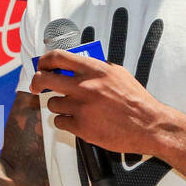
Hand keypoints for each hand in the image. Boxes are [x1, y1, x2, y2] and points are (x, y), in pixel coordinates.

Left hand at [29, 50, 172, 154]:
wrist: (148, 125)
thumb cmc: (135, 100)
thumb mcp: (117, 74)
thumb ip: (94, 69)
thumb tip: (73, 66)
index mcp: (94, 70)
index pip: (57, 57)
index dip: (44, 61)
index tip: (41, 66)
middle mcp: (84, 87)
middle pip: (45, 79)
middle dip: (37, 83)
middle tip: (38, 87)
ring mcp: (81, 108)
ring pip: (52, 104)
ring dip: (59, 106)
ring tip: (74, 108)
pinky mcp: (81, 127)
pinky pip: (60, 122)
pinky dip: (66, 122)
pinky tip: (79, 121)